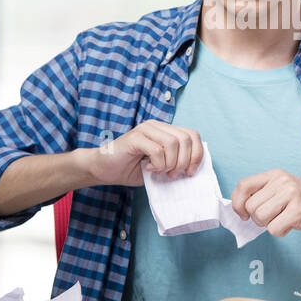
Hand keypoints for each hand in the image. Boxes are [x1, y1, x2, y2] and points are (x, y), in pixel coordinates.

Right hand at [85, 119, 202, 187]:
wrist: (104, 169)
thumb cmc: (131, 168)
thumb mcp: (160, 166)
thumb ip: (175, 162)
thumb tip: (193, 169)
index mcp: (165, 130)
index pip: (192, 135)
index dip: (197, 155)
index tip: (190, 172)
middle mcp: (157, 126)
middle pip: (186, 139)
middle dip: (184, 162)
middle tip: (172, 174)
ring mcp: (145, 129)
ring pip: (173, 143)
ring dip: (170, 163)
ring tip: (160, 172)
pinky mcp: (135, 137)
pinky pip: (157, 150)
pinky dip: (158, 164)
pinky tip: (149, 168)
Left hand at [229, 170, 300, 236]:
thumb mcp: (285, 189)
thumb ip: (264, 194)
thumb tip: (239, 209)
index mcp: (276, 174)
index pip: (243, 185)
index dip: (237, 203)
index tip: (242, 214)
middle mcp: (282, 181)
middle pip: (251, 206)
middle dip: (257, 219)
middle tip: (273, 218)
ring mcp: (291, 195)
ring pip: (260, 217)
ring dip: (269, 225)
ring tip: (283, 220)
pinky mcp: (298, 211)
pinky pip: (274, 228)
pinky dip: (280, 232)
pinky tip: (291, 226)